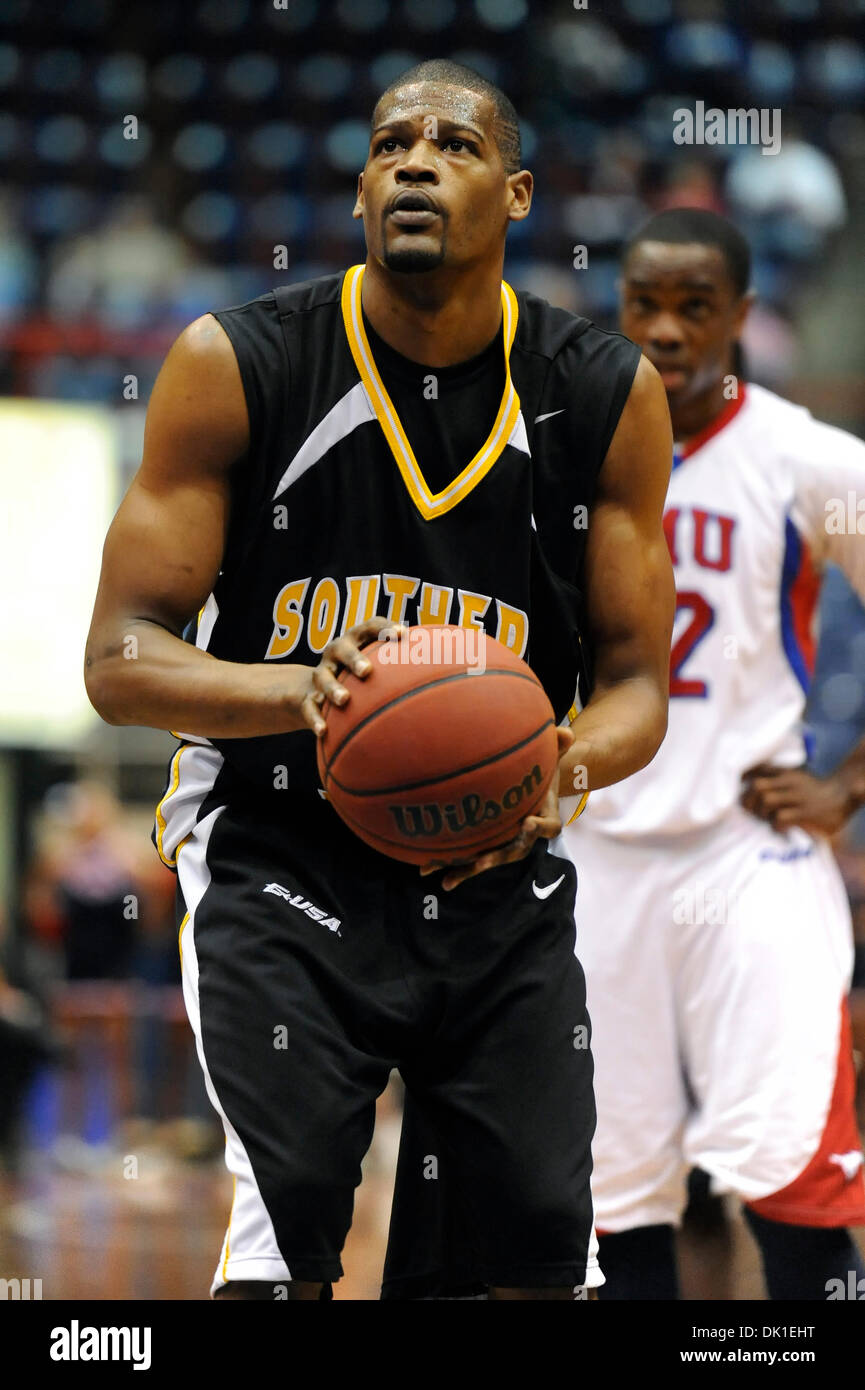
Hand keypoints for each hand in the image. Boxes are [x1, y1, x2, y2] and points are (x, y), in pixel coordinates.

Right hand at [297, 618, 403, 735]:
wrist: (314, 687)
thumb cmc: (362, 673)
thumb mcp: (381, 664)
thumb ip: (408, 666)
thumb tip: (458, 671)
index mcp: (357, 638)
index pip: (370, 625)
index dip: (385, 628)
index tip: (403, 635)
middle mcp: (336, 652)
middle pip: (343, 649)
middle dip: (355, 658)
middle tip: (367, 671)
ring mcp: (320, 673)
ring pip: (322, 678)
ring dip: (332, 688)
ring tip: (343, 702)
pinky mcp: (306, 697)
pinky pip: (308, 708)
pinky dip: (315, 720)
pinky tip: (324, 733)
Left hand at [420, 726, 575, 889]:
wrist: (533, 789)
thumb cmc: (541, 772)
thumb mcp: (551, 758)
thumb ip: (558, 746)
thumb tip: (566, 732)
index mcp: (545, 817)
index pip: (549, 827)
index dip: (539, 828)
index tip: (527, 823)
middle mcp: (525, 837)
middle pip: (514, 852)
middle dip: (497, 857)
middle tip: (482, 862)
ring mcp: (505, 843)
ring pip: (488, 860)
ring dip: (466, 870)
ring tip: (445, 880)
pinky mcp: (487, 844)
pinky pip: (470, 856)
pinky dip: (449, 863)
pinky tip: (425, 869)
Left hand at [740, 763, 852, 836]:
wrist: (841, 798)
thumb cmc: (812, 792)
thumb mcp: (794, 779)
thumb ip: (774, 780)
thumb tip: (745, 783)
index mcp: (786, 772)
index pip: (758, 769)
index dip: (744, 779)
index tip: (740, 790)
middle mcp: (790, 782)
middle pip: (757, 786)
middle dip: (748, 801)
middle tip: (752, 811)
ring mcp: (798, 796)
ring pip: (766, 800)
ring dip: (761, 813)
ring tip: (767, 820)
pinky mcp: (805, 813)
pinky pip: (781, 817)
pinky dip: (776, 825)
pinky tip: (781, 828)